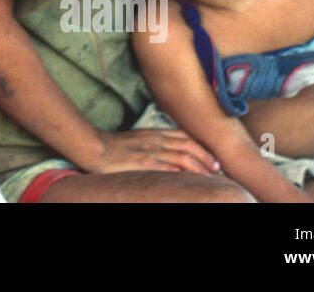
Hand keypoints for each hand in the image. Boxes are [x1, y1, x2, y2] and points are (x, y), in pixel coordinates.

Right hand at [88, 128, 221, 175]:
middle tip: (218, 168)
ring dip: (201, 166)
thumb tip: (167, 153)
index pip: (184, 136)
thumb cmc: (113, 147)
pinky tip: (193, 180)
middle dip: (206, 156)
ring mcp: (152, 151)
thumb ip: (152, 143)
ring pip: (184, 155)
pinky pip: (170, 167)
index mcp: (154, 133)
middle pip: (189, 145)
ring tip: (211, 176)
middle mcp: (156, 140)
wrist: (95, 147)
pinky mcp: (146, 163)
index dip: (201, 146)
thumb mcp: (137, 139)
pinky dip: (185, 173)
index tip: (211, 157)